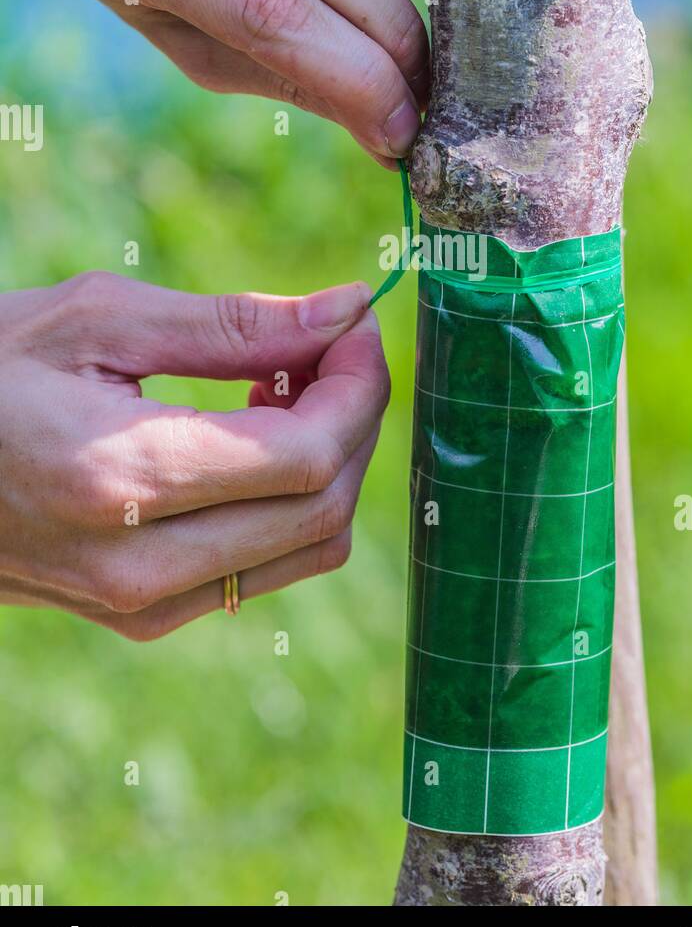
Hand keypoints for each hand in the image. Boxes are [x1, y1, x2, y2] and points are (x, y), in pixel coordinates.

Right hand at [0, 271, 387, 638]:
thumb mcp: (97, 320)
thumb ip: (233, 324)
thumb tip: (347, 310)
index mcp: (122, 480)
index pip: (307, 456)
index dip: (359, 386)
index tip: (359, 323)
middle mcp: (140, 567)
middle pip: (323, 505)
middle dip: (357, 416)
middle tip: (333, 341)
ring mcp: (142, 606)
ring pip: (311, 547)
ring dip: (331, 459)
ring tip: (283, 381)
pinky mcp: (143, 616)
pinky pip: (266, 567)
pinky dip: (291, 499)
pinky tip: (250, 433)